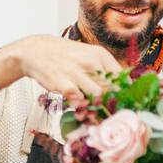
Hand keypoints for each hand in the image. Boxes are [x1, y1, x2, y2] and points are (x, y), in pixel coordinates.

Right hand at [6, 35, 122, 102]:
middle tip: (109, 112)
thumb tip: (124, 89)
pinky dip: (80, 105)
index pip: (123, 78)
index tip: (124, 104)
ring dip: (97, 106)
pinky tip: (78, 104)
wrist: (36, 51)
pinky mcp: (61, 82)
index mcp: (100, 55)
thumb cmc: (66, 56)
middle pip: (112, 89)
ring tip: (94, 110)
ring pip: (98, 95)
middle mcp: (90, 62)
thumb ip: (104, 71)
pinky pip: (77, 99)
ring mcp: (75, 72)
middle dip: (112, 104)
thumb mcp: (88, 55)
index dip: (126, 95)